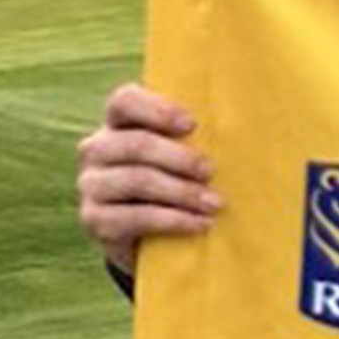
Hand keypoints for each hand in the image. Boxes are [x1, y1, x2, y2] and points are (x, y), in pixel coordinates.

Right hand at [76, 82, 220, 275]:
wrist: (149, 238)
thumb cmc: (175, 180)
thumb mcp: (181, 154)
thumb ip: (196, 136)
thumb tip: (246, 122)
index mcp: (118, 121)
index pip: (124, 100)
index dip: (157, 110)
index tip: (192, 125)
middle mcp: (97, 148)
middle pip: (136, 144)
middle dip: (180, 158)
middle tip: (211, 171)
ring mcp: (92, 184)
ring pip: (137, 180)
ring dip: (181, 192)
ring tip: (214, 203)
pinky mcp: (95, 218)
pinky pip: (135, 217)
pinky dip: (172, 220)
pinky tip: (199, 224)